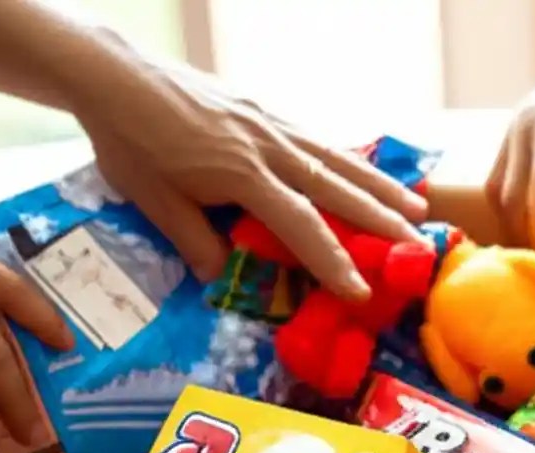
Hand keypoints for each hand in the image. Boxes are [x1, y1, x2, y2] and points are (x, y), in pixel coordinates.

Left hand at [73, 38, 428, 299]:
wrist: (117, 79)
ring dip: (377, 183)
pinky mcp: (262, 109)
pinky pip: (316, 139)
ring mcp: (269, 123)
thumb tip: (222, 277)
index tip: (360, 291)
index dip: (333, 261)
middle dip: (380, 217)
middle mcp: (268, 146)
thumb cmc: (131, 143)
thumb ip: (195, 240)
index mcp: (243, 174)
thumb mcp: (156, 202)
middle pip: (336, 186)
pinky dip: (346, 158)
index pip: (301, 226)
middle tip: (417, 242)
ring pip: (336, 157)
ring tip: (414, 204)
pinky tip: (359, 170)